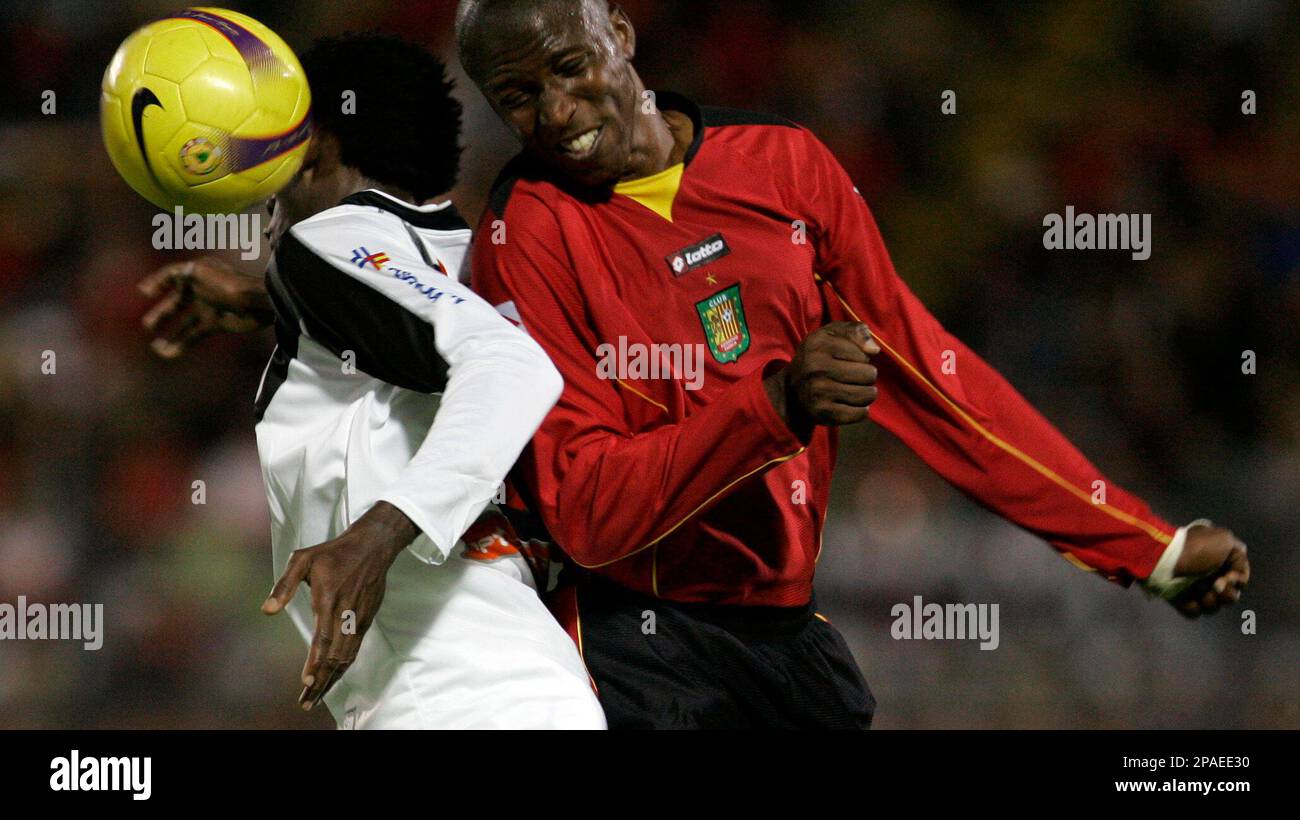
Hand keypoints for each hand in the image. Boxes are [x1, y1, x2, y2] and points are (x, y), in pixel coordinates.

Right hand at [138, 257, 273, 357]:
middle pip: (176, 302)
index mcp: (197, 273)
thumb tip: (151, 285)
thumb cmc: (229, 285)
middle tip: (148, 326)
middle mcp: (201, 290)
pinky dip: (182, 344)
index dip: (157, 282)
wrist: (257, 304)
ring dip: (170, 334)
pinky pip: (195, 335)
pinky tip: (168, 354)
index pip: (172, 275)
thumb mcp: (200, 273)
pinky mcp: (216, 324)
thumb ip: (176, 274)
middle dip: (162, 314)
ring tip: (155, 347)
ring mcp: (209, 308)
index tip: (145, 293)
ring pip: (184, 323)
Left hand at [261, 502, 418, 709]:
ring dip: (333, 678)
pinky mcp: (366, 619)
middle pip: (335, 656)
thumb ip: (284, 585)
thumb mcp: (302, 559)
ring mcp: (359, 618)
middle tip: (307, 701)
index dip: (315, 663)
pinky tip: (335, 675)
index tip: (306, 682)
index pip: (323, 640)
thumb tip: (267, 610)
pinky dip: (345, 666)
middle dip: (322, 681)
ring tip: (318, 696)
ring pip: (347, 656)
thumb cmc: (333, 552)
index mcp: (329, 600)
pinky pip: (355, 648)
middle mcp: (346, 613)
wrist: (373, 546)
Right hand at [765, 321, 880, 435]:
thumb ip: (856, 331)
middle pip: (869, 375)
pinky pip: (860, 414)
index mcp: (818, 344)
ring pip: (867, 395)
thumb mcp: (833, 334)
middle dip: (867, 376)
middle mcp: (815, 368)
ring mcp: (817, 392)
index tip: (848, 360)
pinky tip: (851, 404)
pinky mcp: (822, 413)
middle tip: (854, 376)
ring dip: (866, 393)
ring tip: (855, 389)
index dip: (862, 357)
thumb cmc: (820, 355)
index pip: (864, 354)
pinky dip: (861, 410)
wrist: (792, 387)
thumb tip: (874, 350)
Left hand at [1167, 524, 1249, 617]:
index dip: (1239, 581)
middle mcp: (1208, 575)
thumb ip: (1239, 555)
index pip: (1240, 579)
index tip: (1229, 577)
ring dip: (1209, 599)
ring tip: (1197, 587)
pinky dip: (1192, 606)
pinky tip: (1186, 596)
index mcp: (1219, 561)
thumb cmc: (1196, 547)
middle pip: (1230, 596)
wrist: (1164, 557)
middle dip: (1226, 593)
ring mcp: (1193, 588)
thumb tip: (1236, 574)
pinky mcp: (1180, 599)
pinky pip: (1194, 612)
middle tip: (1215, 585)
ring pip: (1214, 606)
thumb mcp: (1224, 540)